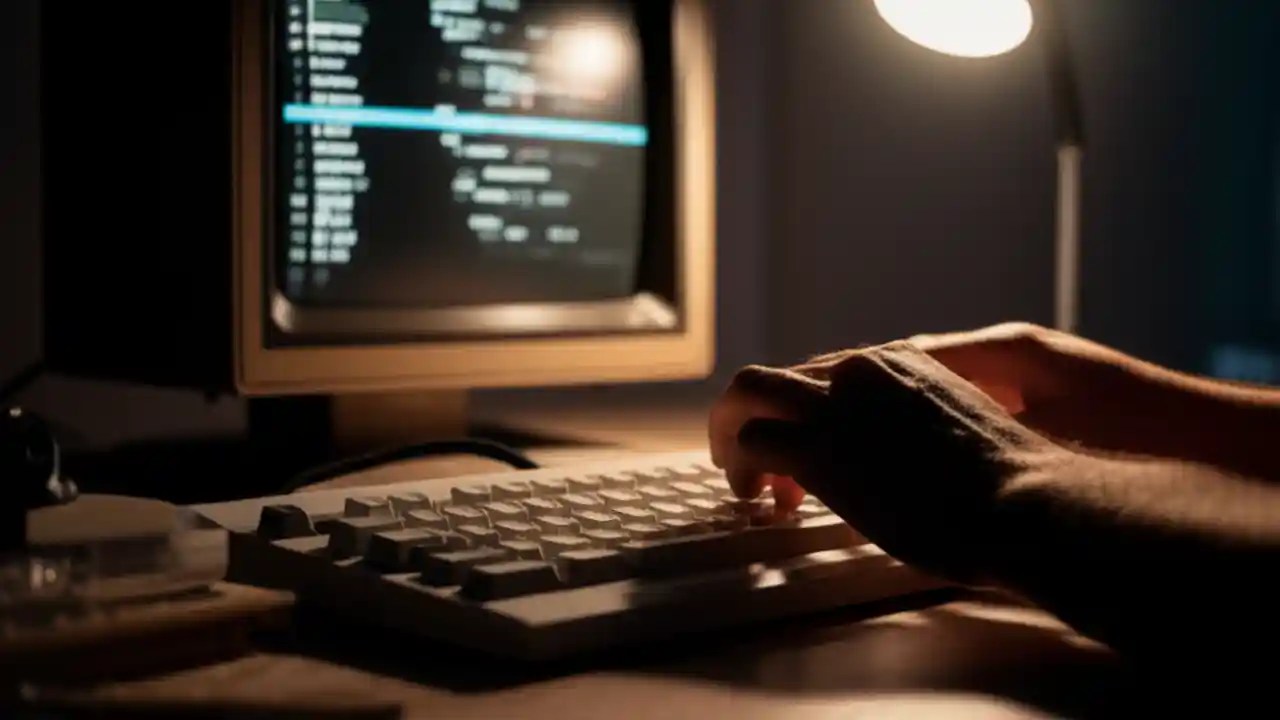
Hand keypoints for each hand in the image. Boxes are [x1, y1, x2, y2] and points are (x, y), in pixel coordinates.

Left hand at [709, 323, 1113, 512]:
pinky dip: (742, 471)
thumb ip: (911, 429)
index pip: (820, 376)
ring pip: (746, 397)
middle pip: (770, 377)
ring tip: (739, 480)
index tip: (800, 453)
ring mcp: (835, 405)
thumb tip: (889, 458)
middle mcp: (858, 372)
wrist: (1023, 502)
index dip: (800, 415)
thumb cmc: (1008, 485)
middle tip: (739, 454)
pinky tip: (757, 500)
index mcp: (897, 363)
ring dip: (732, 437)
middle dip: (744, 414)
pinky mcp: (817, 449)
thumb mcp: (953, 430)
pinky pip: (752, 447)